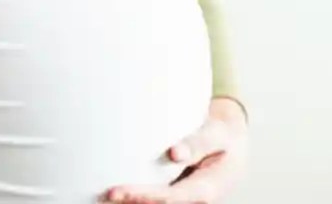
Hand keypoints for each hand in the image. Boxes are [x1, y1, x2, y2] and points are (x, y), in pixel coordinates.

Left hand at [103, 98, 248, 203]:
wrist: (232, 146)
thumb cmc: (222, 137)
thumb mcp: (217, 134)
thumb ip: (198, 142)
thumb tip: (174, 153)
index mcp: (205, 190)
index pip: (169, 198)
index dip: (142, 197)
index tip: (115, 192)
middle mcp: (192, 201)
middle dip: (129, 202)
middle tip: (103, 193)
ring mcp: (182, 201)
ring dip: (131, 202)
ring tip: (99, 196)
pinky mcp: (173, 196)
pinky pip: (154, 200)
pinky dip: (136, 197)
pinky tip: (116, 193)